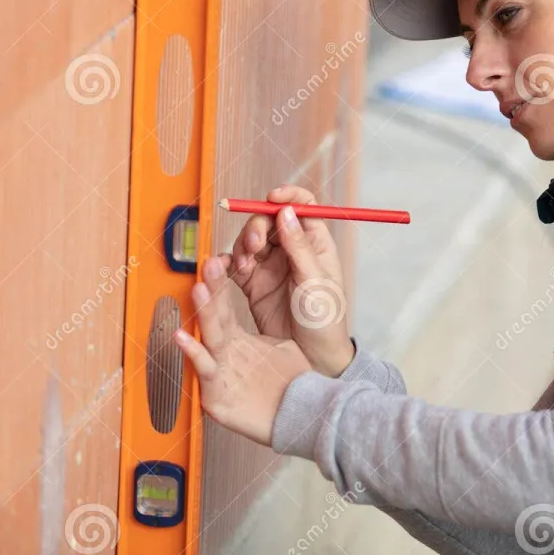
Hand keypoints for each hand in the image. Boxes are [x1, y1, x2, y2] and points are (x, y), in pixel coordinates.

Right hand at [174, 255, 311, 445]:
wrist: (301, 419)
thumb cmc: (291, 387)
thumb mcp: (283, 349)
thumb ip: (272, 329)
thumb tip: (274, 300)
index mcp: (239, 343)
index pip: (225, 308)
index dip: (220, 285)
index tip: (216, 260)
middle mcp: (227, 356)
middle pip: (216, 318)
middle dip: (211, 291)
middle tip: (208, 264)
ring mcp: (222, 375)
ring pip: (211, 339)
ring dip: (204, 314)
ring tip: (197, 290)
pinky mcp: (218, 399)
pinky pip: (207, 372)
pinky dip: (195, 354)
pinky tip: (184, 337)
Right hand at [223, 184, 354, 376]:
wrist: (313, 358)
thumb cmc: (325, 321)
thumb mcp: (315, 282)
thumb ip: (299, 247)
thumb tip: (288, 212)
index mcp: (315, 244)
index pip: (301, 207)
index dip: (287, 196)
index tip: (272, 197)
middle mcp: (292, 251)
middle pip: (268, 221)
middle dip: (257, 226)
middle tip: (255, 244)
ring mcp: (272, 267)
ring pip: (250, 241)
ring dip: (243, 246)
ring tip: (244, 265)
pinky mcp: (254, 285)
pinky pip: (236, 265)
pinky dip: (229, 264)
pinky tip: (228, 271)